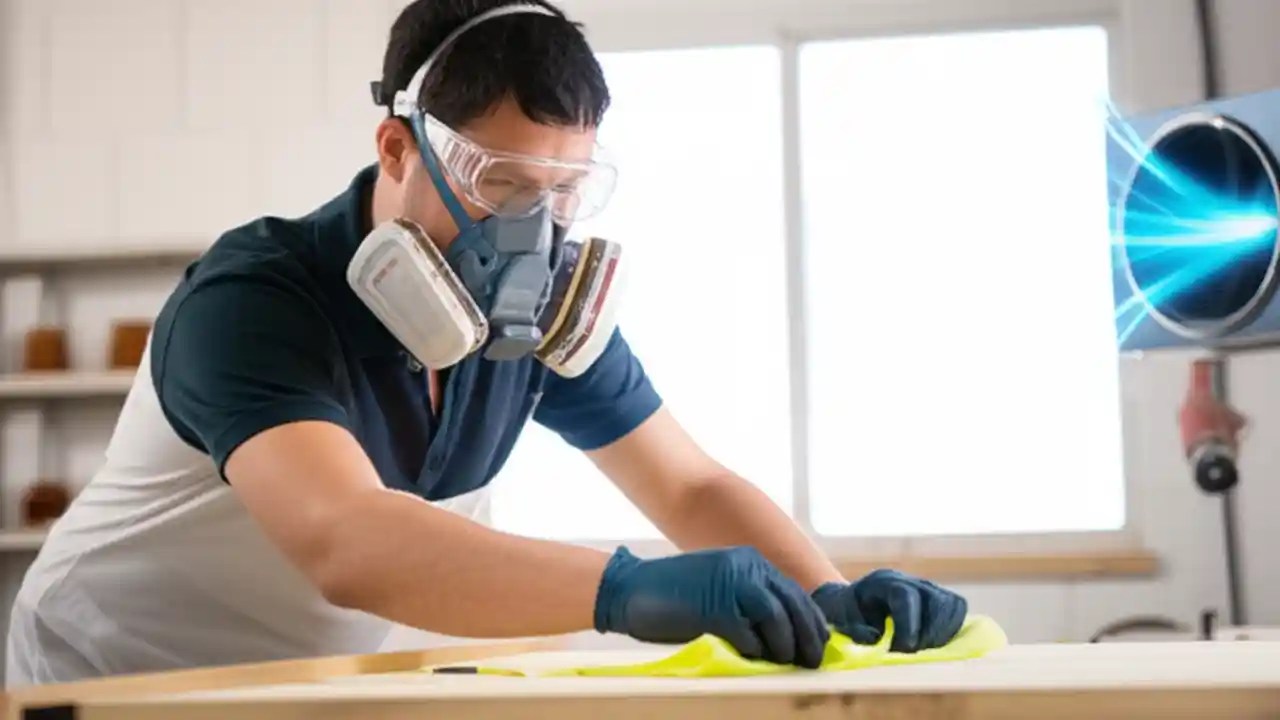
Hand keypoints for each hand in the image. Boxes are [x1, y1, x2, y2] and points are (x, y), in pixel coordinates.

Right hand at [594, 546, 828, 667]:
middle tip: (813, 661)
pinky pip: (748, 634)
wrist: (630, 589)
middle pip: (792, 603)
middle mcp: (744, 566)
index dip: (810, 620)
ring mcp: (730, 584)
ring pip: (776, 618)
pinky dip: (756, 651)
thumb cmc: (673, 594)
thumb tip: (786, 632)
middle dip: (808, 635)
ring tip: (788, 663)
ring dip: (786, 645)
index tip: (818, 643)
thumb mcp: (719, 586)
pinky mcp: (715, 606)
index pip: (792, 591)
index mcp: (748, 560)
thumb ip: (749, 600)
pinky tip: (754, 659)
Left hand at [812, 569, 965, 652]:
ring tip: (924, 648)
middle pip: (936, 599)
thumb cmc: (844, 613)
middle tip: (913, 651)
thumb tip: (876, 638)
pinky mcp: (938, 599)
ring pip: (952, 604)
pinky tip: (933, 643)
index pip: (906, 596)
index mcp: (881, 582)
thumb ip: (856, 631)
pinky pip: (957, 609)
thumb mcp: (841, 620)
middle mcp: (908, 580)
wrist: (848, 601)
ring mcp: (926, 588)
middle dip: (930, 632)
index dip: (909, 625)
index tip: (904, 649)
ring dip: (944, 632)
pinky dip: (952, 629)